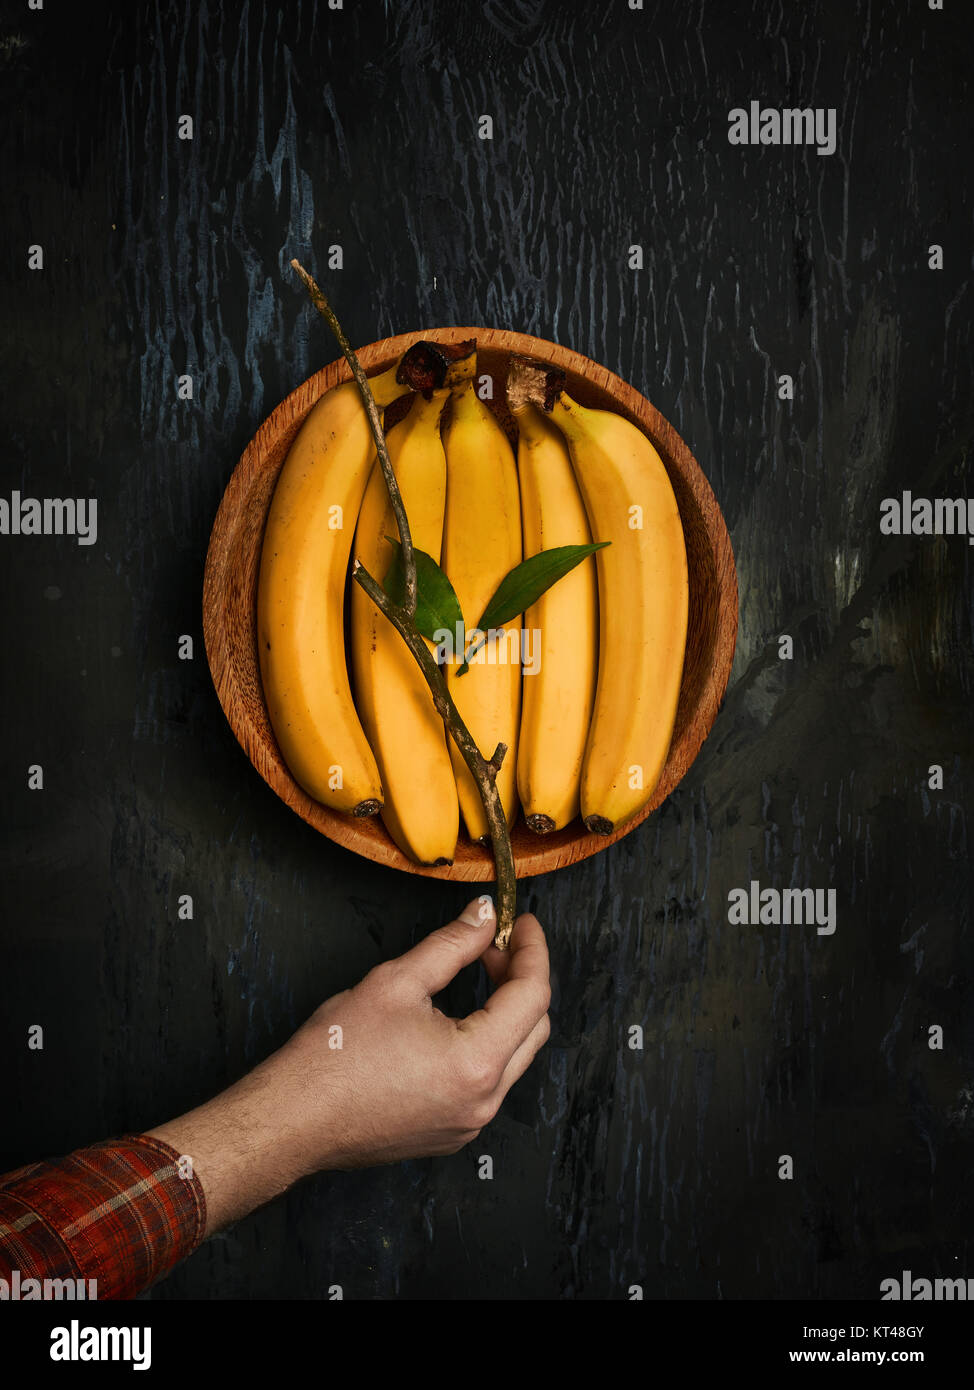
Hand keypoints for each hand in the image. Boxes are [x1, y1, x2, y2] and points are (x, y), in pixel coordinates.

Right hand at [148, 897, 549, 1232]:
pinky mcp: (451, 1133)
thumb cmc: (335, 1054)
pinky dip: (486, 1044)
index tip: (523, 922)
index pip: (533, 994)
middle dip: (521, 978)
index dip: (533, 950)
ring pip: (515, 1057)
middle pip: (534, 1028)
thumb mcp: (397, 980)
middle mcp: (484, 1100)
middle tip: (494, 945)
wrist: (293, 1119)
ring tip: (475, 974)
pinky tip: (455, 1019)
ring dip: (505, 1012)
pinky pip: (488, 1082)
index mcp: (477, 1061)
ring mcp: (469, 1123)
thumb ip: (453, 944)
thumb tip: (486, 915)